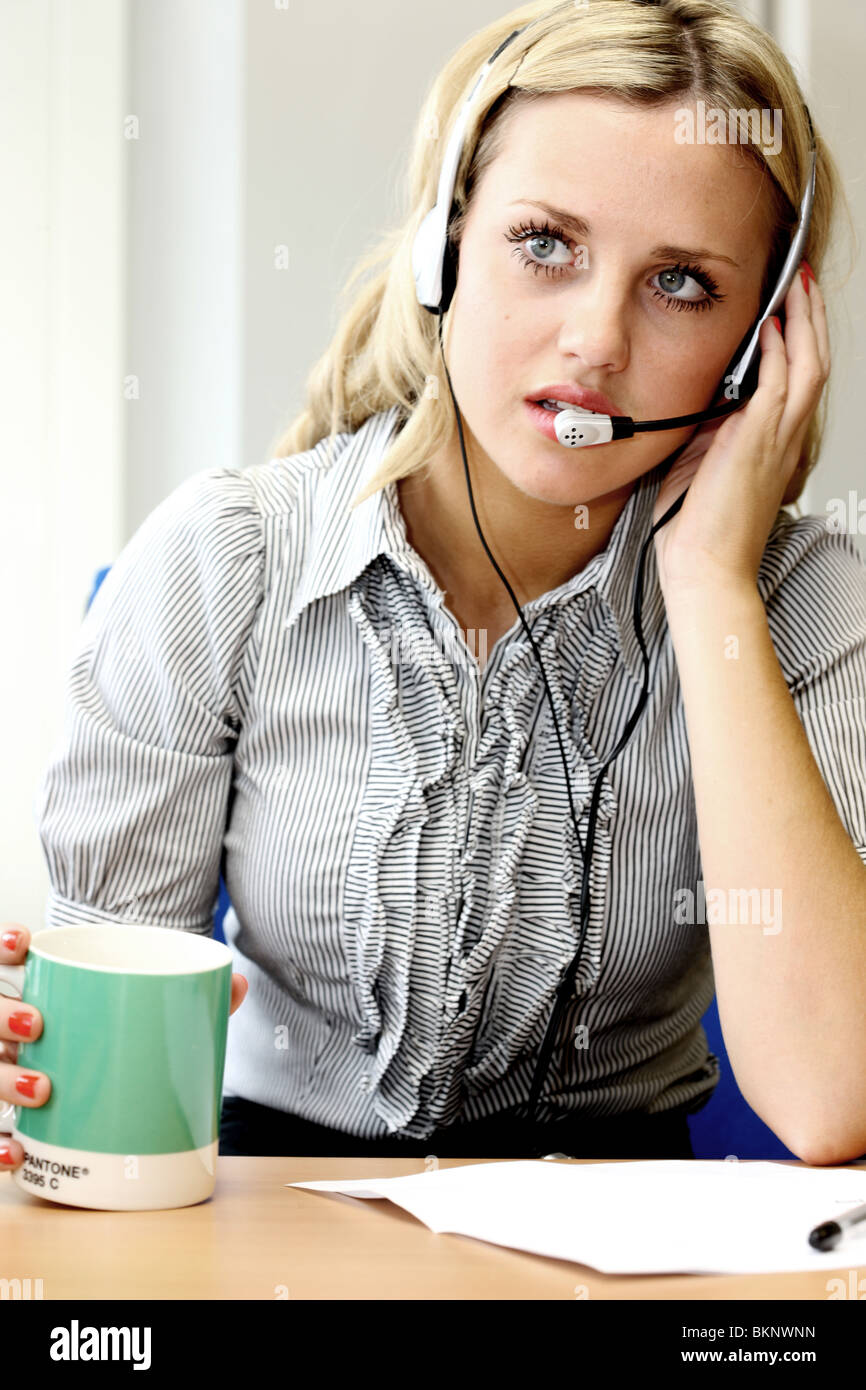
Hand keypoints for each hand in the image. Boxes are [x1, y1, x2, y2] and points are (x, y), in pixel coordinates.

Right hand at [0, 922, 247, 1173]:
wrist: (105, 1102)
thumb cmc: (120, 1036)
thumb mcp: (148, 1009)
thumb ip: (188, 994)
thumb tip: (237, 983)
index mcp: (39, 991)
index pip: (2, 958)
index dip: (1, 946)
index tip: (25, 944)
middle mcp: (10, 1033)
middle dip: (2, 1017)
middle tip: (38, 1024)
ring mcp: (5, 1075)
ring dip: (4, 1079)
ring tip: (43, 1088)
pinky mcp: (13, 1125)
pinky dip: (0, 1149)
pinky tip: (21, 1154)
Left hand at [652, 262, 829, 597]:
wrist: (702, 569)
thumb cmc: (696, 529)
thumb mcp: (698, 460)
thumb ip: (704, 423)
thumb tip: (693, 390)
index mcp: (772, 442)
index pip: (796, 377)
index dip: (797, 338)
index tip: (786, 305)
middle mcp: (784, 438)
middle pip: (814, 361)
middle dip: (810, 317)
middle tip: (802, 279)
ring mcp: (777, 439)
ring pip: (809, 365)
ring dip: (804, 321)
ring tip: (797, 285)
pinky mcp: (758, 442)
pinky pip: (781, 386)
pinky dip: (780, 352)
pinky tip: (771, 326)